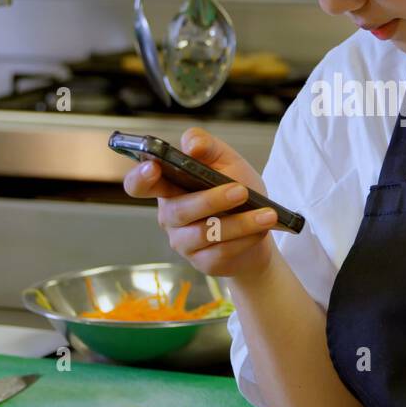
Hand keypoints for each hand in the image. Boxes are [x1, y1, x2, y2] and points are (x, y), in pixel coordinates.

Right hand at [122, 127, 276, 279]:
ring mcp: (183, 241)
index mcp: (168, 187)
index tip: (153, 168)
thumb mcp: (226, 161)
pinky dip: (245, 239)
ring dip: (239, 223)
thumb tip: (192, 145)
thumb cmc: (237, 189)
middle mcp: (171, 215)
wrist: (261, 226)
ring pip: (203, 233)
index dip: (140, 177)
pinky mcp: (202, 262)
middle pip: (178, 210)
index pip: (139, 184)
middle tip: (241, 191)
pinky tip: (262, 230)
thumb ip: (208, 146)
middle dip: (211, 200)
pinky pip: (220, 252)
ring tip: (267, 214)